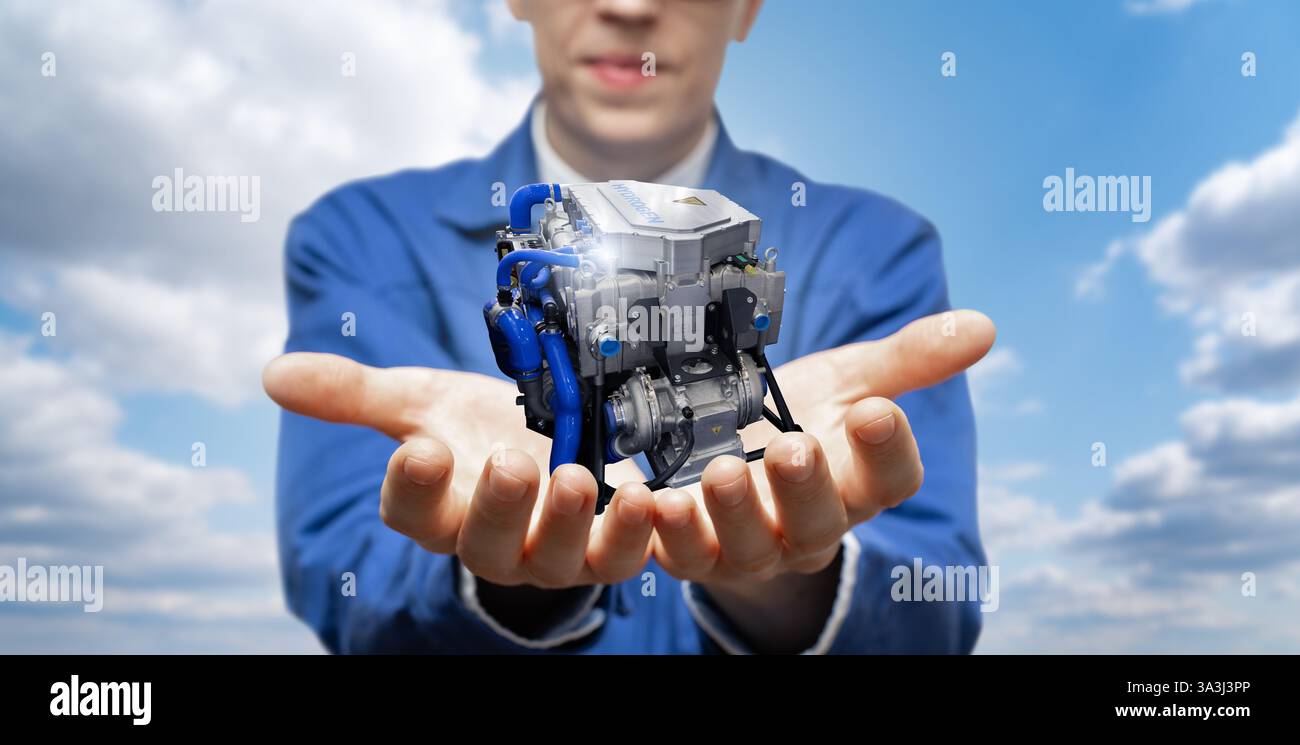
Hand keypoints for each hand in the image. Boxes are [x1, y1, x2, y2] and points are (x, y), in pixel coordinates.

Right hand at [262, 356, 652, 590]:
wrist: (563, 436)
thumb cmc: (487, 423)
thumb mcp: (427, 399)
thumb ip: (357, 392)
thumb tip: (272, 373)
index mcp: (443, 506)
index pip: (412, 513)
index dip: (412, 489)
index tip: (419, 448)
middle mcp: (496, 539)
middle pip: (486, 545)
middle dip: (497, 508)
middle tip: (508, 463)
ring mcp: (556, 548)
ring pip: (558, 559)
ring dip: (568, 523)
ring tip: (577, 478)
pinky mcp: (612, 545)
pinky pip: (624, 556)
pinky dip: (637, 535)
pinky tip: (647, 497)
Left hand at [648, 310, 995, 651]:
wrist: (716, 451)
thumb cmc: (790, 417)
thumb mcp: (843, 382)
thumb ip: (906, 359)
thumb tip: (982, 326)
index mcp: (855, 484)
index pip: (890, 481)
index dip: (888, 452)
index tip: (874, 410)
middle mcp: (806, 525)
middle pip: (820, 523)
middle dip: (807, 488)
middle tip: (793, 447)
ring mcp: (747, 546)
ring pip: (749, 547)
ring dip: (736, 512)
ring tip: (720, 470)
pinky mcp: (689, 551)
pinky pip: (680, 556)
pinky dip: (666, 534)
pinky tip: (654, 499)